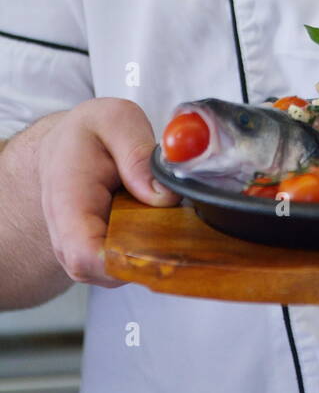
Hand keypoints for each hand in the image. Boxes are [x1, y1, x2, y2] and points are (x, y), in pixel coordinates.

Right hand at [36, 97, 180, 287]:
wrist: (64, 146)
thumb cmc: (88, 134)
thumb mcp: (115, 121)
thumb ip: (138, 155)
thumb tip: (164, 195)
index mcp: (68, 203)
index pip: (84, 256)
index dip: (124, 260)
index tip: (161, 243)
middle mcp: (68, 238)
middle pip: (109, 272)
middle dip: (150, 254)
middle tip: (179, 224)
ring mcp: (81, 253)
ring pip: (122, 271)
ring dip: (151, 249)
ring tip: (165, 213)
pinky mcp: (99, 255)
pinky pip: (127, 263)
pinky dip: (148, 247)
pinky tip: (157, 220)